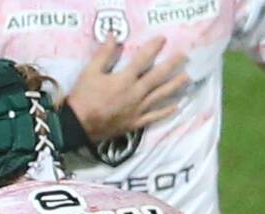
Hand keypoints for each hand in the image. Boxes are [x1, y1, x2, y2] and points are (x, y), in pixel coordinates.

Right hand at [65, 35, 188, 143]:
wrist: (77, 126)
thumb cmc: (83, 97)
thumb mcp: (90, 72)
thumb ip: (104, 54)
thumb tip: (114, 36)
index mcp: (124, 79)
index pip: (143, 59)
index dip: (154, 47)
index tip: (163, 39)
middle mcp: (135, 94)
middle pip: (158, 77)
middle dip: (172, 65)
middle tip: (185, 57)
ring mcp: (136, 110)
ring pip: (160, 96)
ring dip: (175, 86)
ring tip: (187, 78)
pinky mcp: (134, 123)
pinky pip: (153, 117)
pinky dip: (165, 112)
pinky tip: (176, 107)